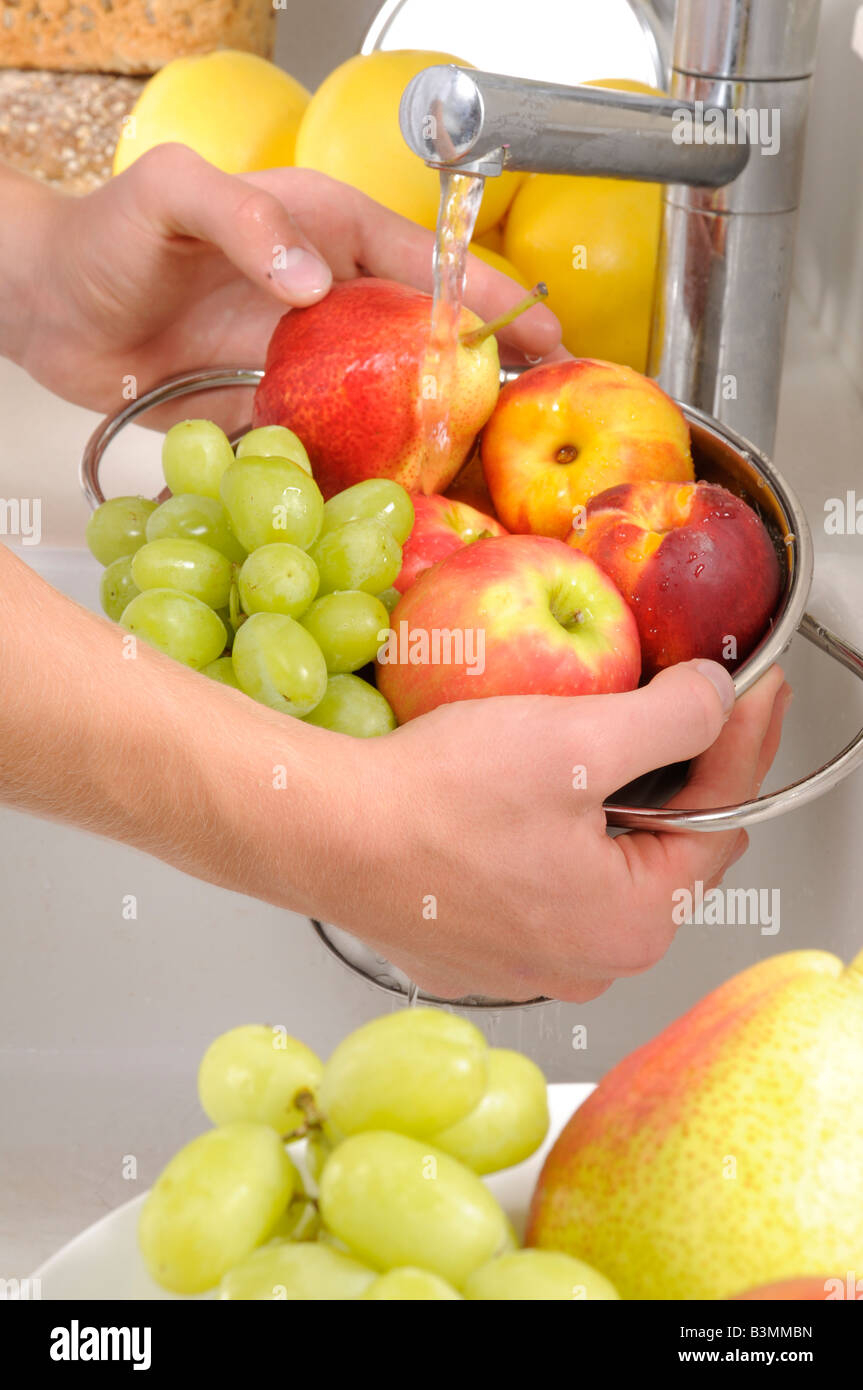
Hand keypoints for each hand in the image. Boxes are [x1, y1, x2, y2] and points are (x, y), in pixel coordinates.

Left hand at [7, 146, 561, 424]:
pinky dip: (363, 469)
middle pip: (422, 339)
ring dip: (430, 432)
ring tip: (481, 472)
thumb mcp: (172, 194)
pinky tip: (397, 497)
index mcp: (324, 234)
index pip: (425, 264)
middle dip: (480, 374)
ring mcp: (304, 363)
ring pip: (386, 399)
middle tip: (534, 417)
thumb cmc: (108, 234)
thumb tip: (312, 283)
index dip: (488, 298)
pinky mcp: (272, 414)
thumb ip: (243, 218)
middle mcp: (326, 302)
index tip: (545, 337)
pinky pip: (331, 443)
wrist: (52, 307)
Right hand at [330, 661, 789, 1001]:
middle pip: (669, 852)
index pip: (725, 818)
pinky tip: (527, 799)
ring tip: (592, 747)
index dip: (742, 739)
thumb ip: (670, 719)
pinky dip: (554, 841)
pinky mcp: (482, 952)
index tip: (750, 687)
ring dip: (612, 810)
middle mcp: (592, 964)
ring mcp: (533, 966)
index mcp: (633, 923)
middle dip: (678, 779)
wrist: (321, 835)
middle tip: (671, 706)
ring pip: (605, 871)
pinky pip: (546, 888)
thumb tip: (719, 700)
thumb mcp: (576, 742)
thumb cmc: (437, 800)